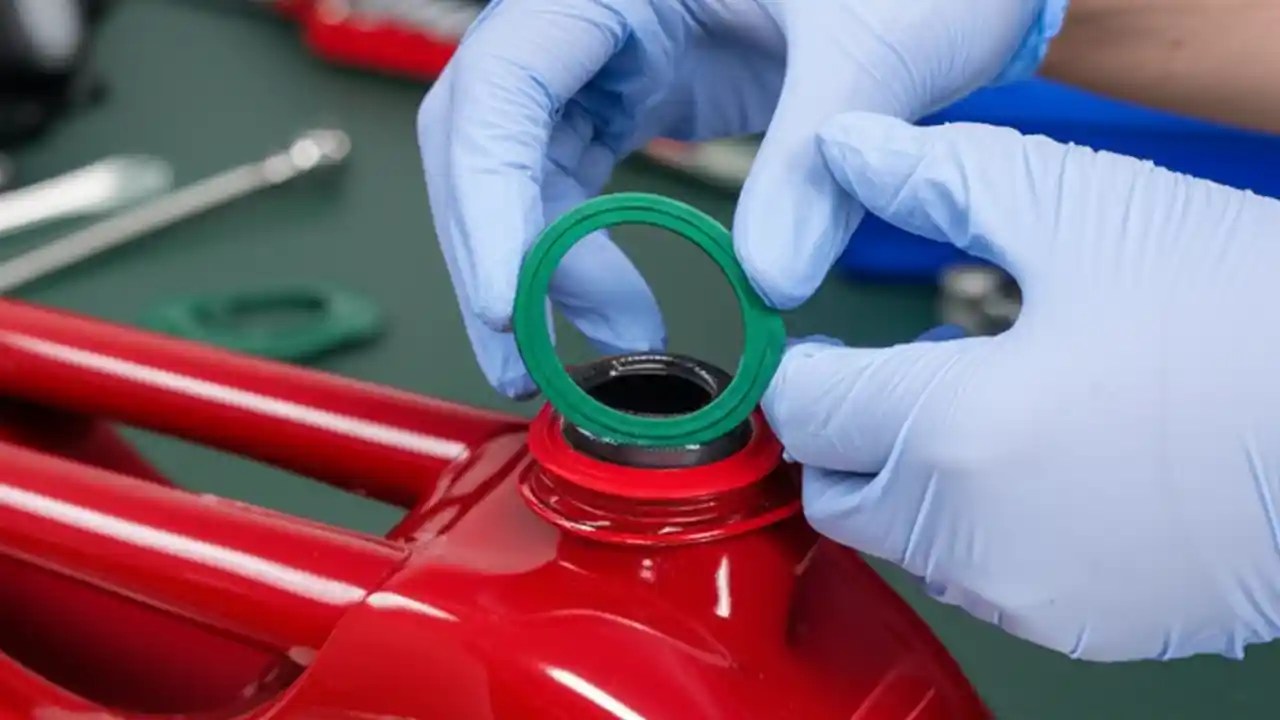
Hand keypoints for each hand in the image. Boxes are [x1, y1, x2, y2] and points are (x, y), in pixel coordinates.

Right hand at [417, 0, 1063, 396]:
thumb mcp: (869, 44)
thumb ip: (813, 159)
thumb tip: (769, 284)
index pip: (499, 84)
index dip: (487, 196)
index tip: (508, 302)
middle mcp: (583, 13)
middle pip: (483, 136)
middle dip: (498, 253)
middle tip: (528, 361)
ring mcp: (601, 55)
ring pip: (516, 170)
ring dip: (538, 270)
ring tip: (605, 347)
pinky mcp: (631, 95)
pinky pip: (569, 181)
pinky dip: (579, 254)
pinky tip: (618, 310)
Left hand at [767, 112, 1279, 661]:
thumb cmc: (1245, 314)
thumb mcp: (1081, 210)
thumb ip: (939, 182)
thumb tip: (850, 154)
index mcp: (951, 430)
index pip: (804, 411)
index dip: (811, 366)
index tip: (842, 344)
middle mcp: (970, 536)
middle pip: (835, 490)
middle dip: (851, 431)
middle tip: (913, 373)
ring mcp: (1025, 594)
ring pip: (902, 539)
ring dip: (914, 478)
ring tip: (1002, 408)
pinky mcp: (1078, 626)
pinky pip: (980, 578)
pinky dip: (981, 528)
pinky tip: (1053, 467)